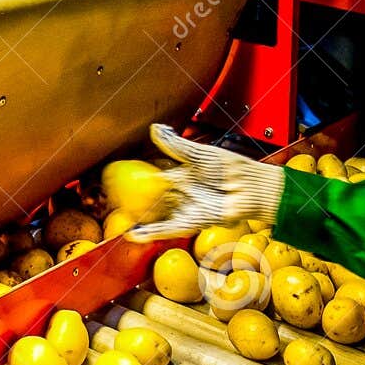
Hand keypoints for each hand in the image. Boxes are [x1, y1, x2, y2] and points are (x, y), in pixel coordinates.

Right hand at [127, 124, 286, 241]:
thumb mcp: (200, 153)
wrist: (252, 187)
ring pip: (155, 216)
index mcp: (181, 174)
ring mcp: (185, 208)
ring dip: (137, 221)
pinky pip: (167, 229)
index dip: (135, 178)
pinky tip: (134, 235)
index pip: (152, 176)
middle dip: (132, 202)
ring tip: (117, 222)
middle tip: (112, 202)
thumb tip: (155, 129)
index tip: (117, 177)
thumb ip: (175, 145)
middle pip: (150, 199)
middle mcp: (181, 193)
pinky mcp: (192, 221)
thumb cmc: (232, 168)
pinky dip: (151, 233)